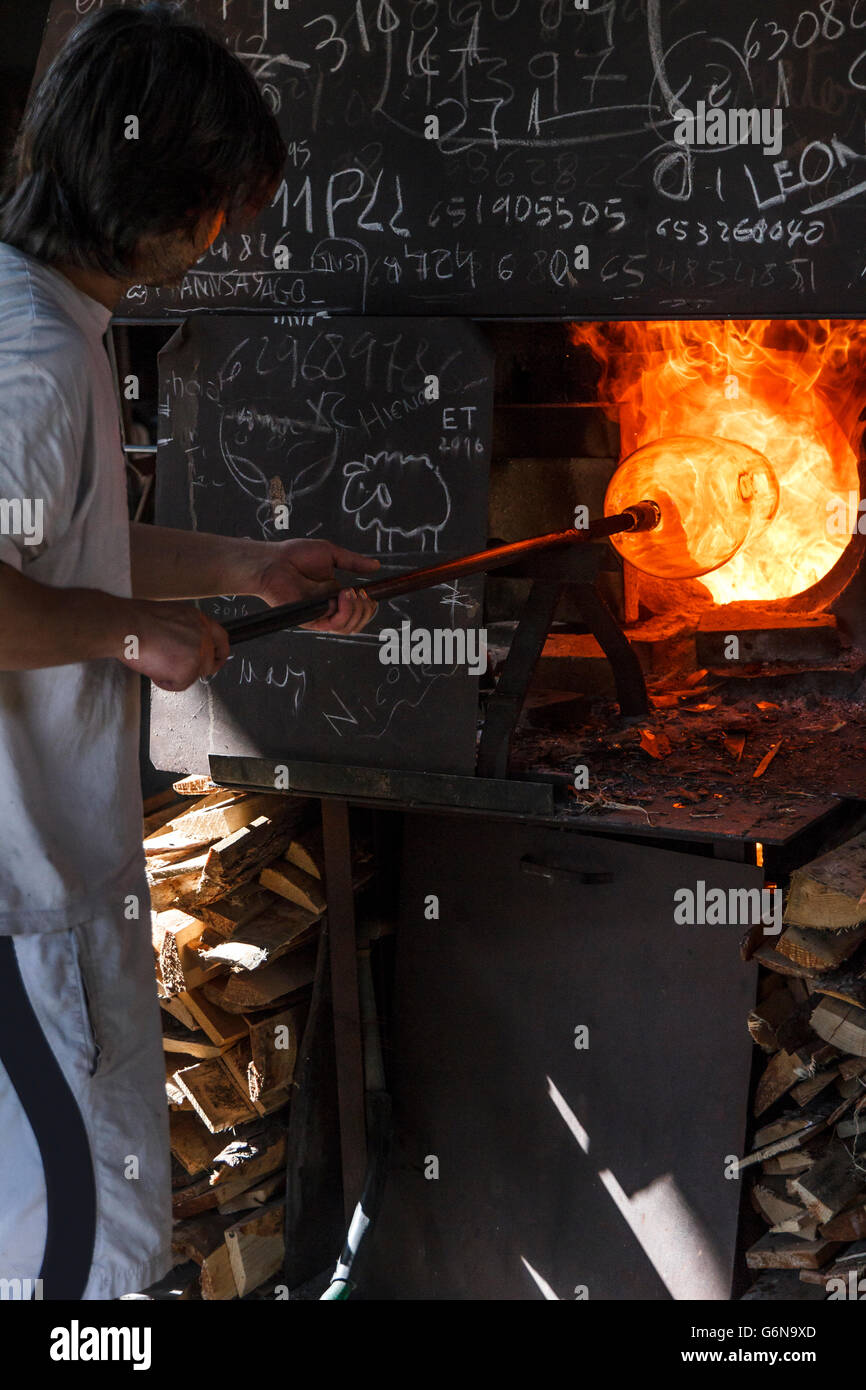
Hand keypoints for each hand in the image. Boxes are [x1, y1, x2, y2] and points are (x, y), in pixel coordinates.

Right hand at [119, 600, 229, 690]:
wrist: (125, 626)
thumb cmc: (136, 621)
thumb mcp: (169, 618)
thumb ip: (184, 631)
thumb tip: (182, 647)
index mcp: (198, 620)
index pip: (221, 638)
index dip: (220, 652)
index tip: (217, 660)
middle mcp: (203, 635)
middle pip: (207, 663)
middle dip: (191, 670)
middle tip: (172, 670)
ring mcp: (198, 653)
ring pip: (191, 676)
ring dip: (173, 674)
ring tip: (154, 659)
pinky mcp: (188, 669)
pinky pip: (179, 685)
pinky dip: (164, 682)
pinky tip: (152, 666)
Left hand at [255, 539, 379, 633]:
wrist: (274, 561)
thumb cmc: (296, 556)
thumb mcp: (332, 554)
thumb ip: (354, 562)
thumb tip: (376, 566)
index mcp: (336, 594)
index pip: (359, 610)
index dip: (369, 605)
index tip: (370, 593)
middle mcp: (330, 608)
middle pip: (357, 622)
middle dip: (366, 609)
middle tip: (361, 593)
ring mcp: (320, 615)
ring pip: (348, 627)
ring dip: (355, 611)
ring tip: (350, 593)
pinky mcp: (310, 620)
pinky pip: (332, 626)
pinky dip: (342, 613)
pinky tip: (341, 596)